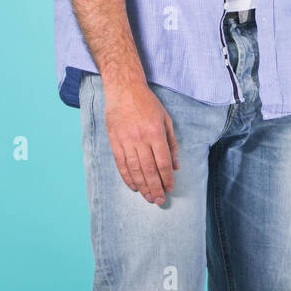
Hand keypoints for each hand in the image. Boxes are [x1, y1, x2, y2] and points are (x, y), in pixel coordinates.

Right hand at [102, 79, 178, 205]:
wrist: (124, 90)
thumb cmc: (148, 104)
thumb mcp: (166, 119)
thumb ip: (171, 143)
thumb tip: (176, 166)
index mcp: (155, 133)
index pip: (162, 162)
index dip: (167, 178)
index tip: (170, 188)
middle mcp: (140, 139)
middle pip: (149, 170)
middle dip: (156, 187)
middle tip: (160, 200)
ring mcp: (126, 141)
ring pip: (134, 170)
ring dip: (142, 186)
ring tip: (149, 198)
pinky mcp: (114, 142)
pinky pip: (120, 164)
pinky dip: (127, 178)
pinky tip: (134, 187)